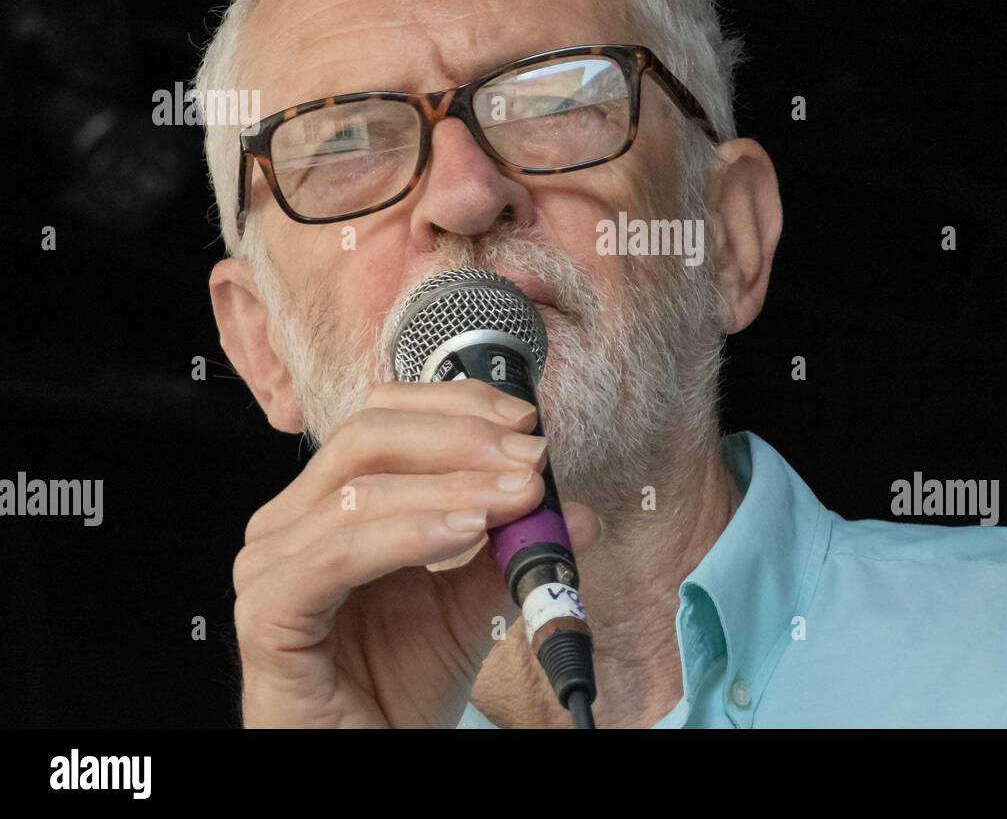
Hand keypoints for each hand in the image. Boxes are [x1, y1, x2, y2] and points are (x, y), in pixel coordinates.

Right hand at [232, 378, 598, 726]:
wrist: (365, 759)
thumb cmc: (398, 685)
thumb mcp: (468, 604)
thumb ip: (511, 551)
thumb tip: (576, 513)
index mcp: (329, 503)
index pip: (386, 418)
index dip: (459, 408)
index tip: (528, 424)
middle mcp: (290, 523)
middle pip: (369, 437)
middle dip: (462, 440)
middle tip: (529, 460)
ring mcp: (270, 566)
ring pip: (361, 491)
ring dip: (452, 486)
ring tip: (515, 498)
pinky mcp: (267, 614)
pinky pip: (336, 555)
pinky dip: (407, 533)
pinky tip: (464, 531)